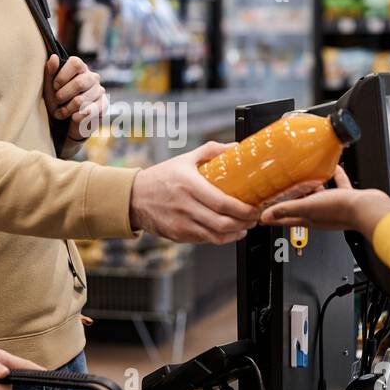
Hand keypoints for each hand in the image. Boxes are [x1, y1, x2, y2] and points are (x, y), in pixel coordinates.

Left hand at [44, 54, 107, 142]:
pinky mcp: (104, 105)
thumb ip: (50, 72)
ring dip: (67, 109)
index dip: (63, 75)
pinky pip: (90, 112)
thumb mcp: (50, 87)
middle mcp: (92, 77)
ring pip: (82, 100)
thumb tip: (54, 57)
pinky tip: (73, 117)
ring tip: (61, 112)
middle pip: (80, 83)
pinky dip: (77, 117)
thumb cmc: (58, 100)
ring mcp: (99, 91)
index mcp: (80, 68)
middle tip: (57, 101)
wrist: (67, 123)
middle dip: (63, 95)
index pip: (76, 63)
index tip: (55, 86)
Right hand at [129, 141, 261, 243]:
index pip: (222, 202)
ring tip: (245, 225)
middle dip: (245, 222)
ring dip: (236, 233)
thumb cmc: (160, 178)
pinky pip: (206, 240)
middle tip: (254, 216)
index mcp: (189, 185)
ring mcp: (181, 223)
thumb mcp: (184, 159)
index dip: (243, 209)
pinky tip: (230, 231)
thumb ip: (211, 151)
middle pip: (223, 223)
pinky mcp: (179, 235)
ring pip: (216, 236)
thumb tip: (236, 148)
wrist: (134, 198)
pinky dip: (222, 238)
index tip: (254, 206)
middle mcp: (185, 206)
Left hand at [259, 166, 389, 236]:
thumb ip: (286, 209)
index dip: (273, 217)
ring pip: (319, 196)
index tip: (263, 215)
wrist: (367, 209)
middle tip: (283, 188)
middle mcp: (320, 214)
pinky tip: (333, 167)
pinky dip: (335, 177)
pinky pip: (338, 186)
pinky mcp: (346, 199)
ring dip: (312, 186)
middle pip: (301, 206)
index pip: (285, 219)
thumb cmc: (340, 210)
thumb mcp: (307, 207)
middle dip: (291, 198)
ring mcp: (333, 207)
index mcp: (309, 218)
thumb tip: (266, 216)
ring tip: (306, 174)